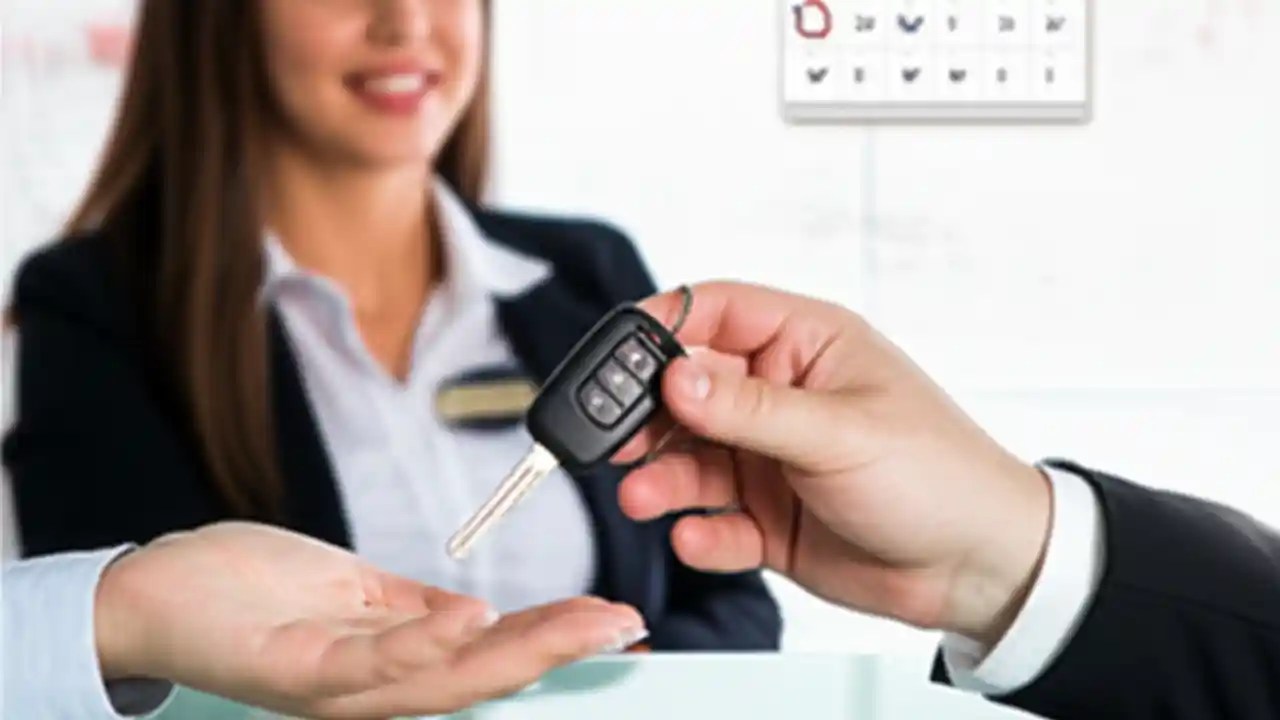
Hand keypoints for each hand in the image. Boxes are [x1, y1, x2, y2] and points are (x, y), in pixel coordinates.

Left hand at [95, 522, 644, 718]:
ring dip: (519, 650)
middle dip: (561, 648)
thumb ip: (416, 606)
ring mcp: (335, 687)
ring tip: (580, 623)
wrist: (153, 592)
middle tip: (624, 626)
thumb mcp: (353, 591)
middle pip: (483, 675)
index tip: (617, 620)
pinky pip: (369, 663)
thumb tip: (484, 610)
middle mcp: (372, 691)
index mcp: (392, 666)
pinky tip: (474, 618)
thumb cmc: (248, 590)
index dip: (556, 639)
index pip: (490, 657)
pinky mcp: (293, 672)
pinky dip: (425, 643)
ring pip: (444, 679)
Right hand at [616, 282, 1050, 646]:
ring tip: (643, 497)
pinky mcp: (768, 517)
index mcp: (806, 347)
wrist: (979, 569)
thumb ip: (750, 411)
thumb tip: (674, 378)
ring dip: (662, 478)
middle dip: (648, 417)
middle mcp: (780, 397)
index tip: (614, 356)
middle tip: (614, 443)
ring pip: (692, 459)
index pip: (716, 314)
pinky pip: (715, 520)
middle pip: (686, 392)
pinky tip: (698, 539)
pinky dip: (701, 532)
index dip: (660, 326)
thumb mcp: (839, 434)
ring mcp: (771, 458)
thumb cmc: (938, 476)